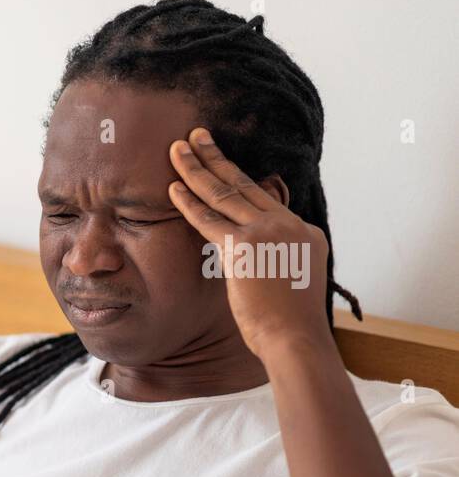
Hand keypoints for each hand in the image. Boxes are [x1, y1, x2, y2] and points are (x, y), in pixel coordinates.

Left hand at [168, 127, 334, 360]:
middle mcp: (289, 225)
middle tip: (197, 135)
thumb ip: (275, 266)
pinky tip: (173, 187)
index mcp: (304, 234)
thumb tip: (256, 268)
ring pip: (225, 192)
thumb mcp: (290, 287)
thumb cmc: (289, 326)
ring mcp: (268, 232)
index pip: (266, 201)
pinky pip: (209, 219)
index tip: (221, 164)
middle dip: (217, 158)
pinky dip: (188, 202)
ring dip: (197, 168)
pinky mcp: (244, 246)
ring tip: (177, 148)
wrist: (295, 340)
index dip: (240, 181)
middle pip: (246, 184)